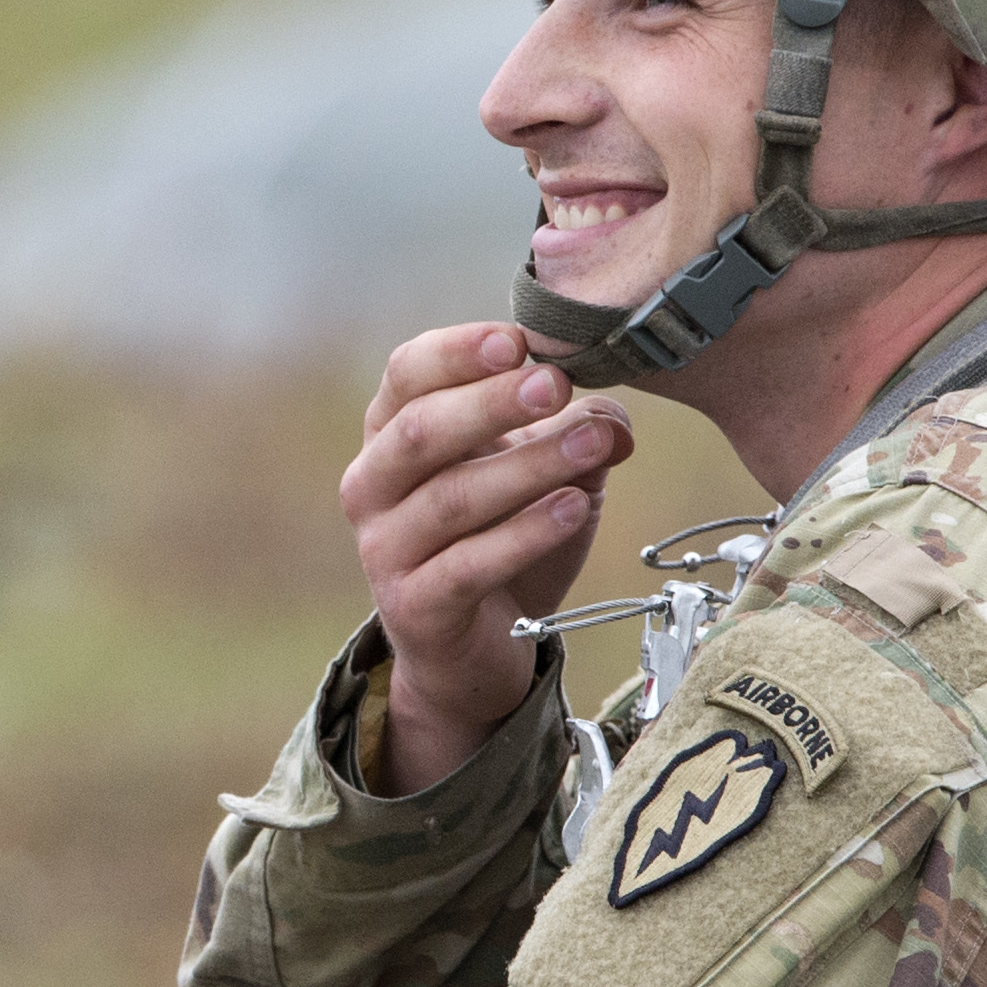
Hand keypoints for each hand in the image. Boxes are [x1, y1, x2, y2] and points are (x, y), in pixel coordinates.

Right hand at [342, 324, 630, 791]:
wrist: (476, 648)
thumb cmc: (502, 538)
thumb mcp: (545, 473)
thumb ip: (576, 432)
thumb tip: (614, 418)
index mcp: (391, 433)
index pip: (407, 373)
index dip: (458, 352)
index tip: (519, 338)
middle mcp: (371, 485)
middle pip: (420, 430)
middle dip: (491, 403)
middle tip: (556, 384)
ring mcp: (384, 549)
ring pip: (450, 498)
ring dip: (527, 466)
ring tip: (591, 445)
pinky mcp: (413, 607)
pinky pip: (467, 565)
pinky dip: (524, 534)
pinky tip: (573, 508)